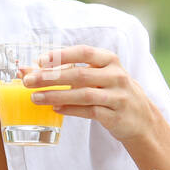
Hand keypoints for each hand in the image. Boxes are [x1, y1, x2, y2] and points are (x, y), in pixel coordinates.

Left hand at [22, 45, 158, 143]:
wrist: (140, 117)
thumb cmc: (111, 91)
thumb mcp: (98, 76)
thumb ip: (68, 71)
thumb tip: (29, 70)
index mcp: (109, 60)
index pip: (84, 52)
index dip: (61, 55)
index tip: (40, 60)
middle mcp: (115, 76)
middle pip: (79, 74)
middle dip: (51, 78)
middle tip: (29, 81)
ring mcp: (117, 96)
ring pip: (83, 94)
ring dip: (56, 96)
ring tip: (36, 98)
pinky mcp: (115, 116)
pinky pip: (89, 112)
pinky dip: (71, 110)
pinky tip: (55, 109)